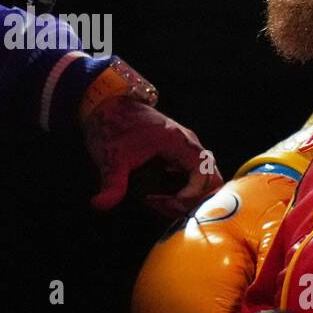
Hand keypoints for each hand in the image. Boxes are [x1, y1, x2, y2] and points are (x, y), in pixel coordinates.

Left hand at [80, 96, 221, 216]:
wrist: (109, 106)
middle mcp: (188, 144)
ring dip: (190, 198)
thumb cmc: (112, 127)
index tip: (170, 202)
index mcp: (177, 141)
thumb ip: (111, 184)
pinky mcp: (181, 154)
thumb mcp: (111, 159)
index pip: (203, 173)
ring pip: (206, 180)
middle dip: (193, 200)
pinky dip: (185, 192)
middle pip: (212, 179)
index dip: (191, 194)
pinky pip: (196, 177)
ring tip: (161, 202)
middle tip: (165, 206)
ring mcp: (186, 149)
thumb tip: (100, 205)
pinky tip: (161, 197)